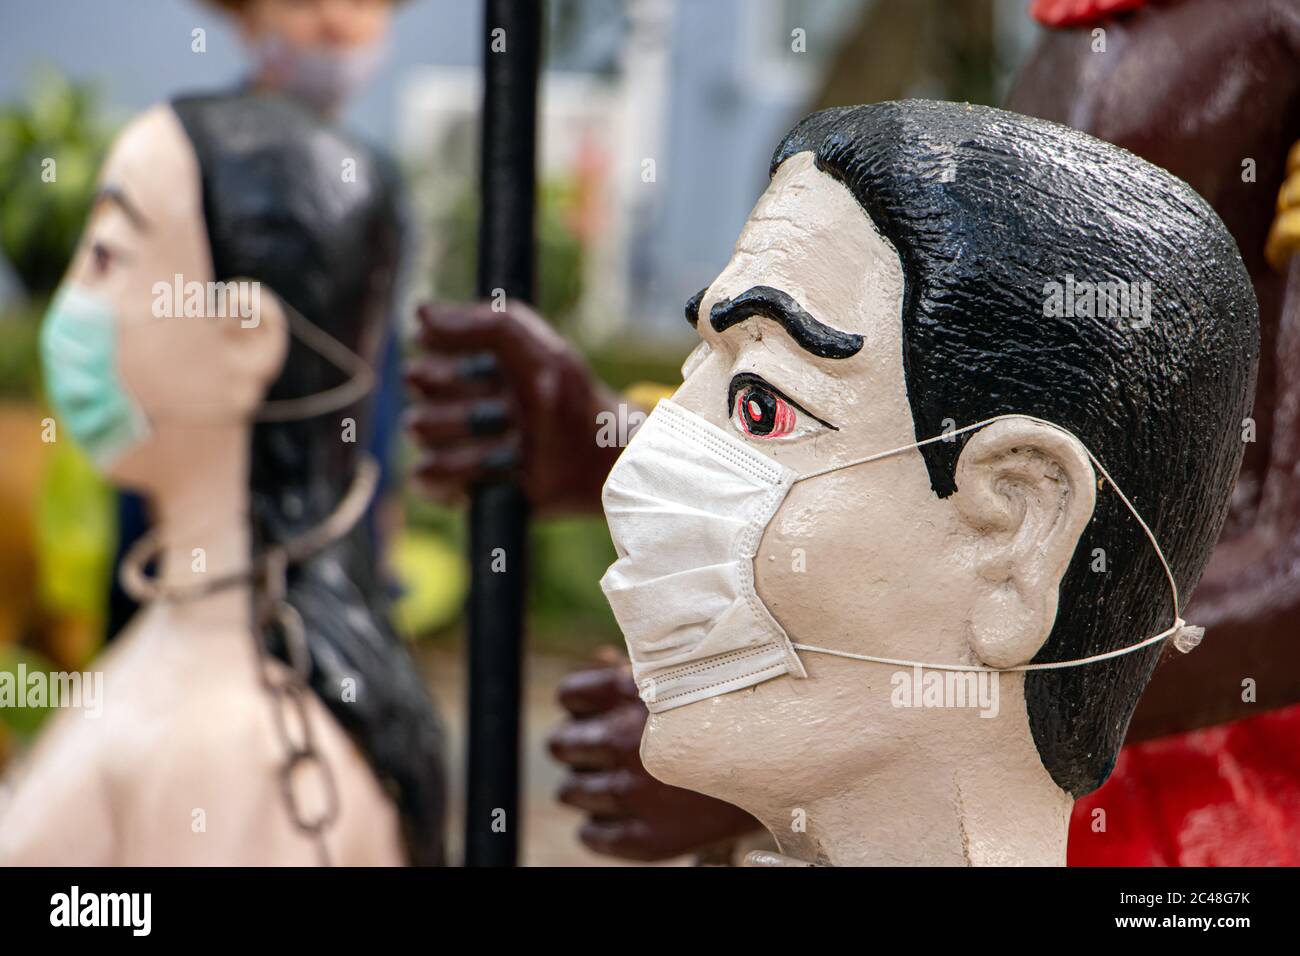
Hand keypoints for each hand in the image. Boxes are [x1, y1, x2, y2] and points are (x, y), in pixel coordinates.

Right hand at [405, 299, 626, 514]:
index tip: (498, 370)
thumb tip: (420, 312)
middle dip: (469, 393)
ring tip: (512, 446)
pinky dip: (461, 472)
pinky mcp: (445, 477)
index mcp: (464, 355)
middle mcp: (446, 392)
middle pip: (417, 381)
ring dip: (472, 435)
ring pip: (420, 426)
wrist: (592, 461)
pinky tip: (496, 470)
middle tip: (511, 412)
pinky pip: (422, 473)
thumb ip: (488, 326)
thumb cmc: (568, 401)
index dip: (462, 356)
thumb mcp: (541, 355)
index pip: (426, 343)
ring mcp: (443, 436)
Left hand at [547, 656, 760, 860]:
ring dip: (586, 784)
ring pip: (572, 792)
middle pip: (564, 745)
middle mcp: (623, 741)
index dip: (579, 703)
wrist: (794, 761)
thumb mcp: (691, 667)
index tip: (591, 710)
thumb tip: (598, 661)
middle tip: (594, 748)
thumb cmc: (743, 704)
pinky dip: (598, 825)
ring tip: (613, 780)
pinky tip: (620, 812)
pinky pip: (592, 836)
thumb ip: (639, 666)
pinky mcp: (646, 837)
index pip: (570, 695)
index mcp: (631, 691)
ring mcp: (632, 792)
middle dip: (576, 744)